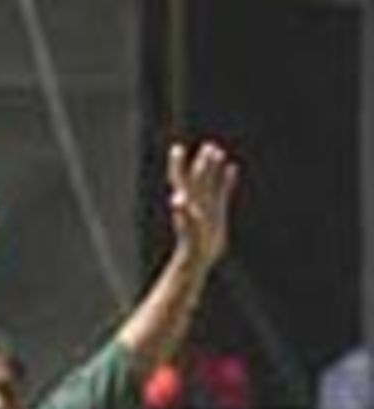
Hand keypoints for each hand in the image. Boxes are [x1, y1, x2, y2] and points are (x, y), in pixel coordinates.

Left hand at [167, 141, 238, 273]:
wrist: (198, 261)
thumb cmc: (190, 248)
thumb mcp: (188, 230)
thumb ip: (184, 215)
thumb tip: (177, 200)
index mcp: (186, 204)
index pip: (181, 180)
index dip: (178, 165)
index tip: (177, 149)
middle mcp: (195, 202)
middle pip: (197, 178)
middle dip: (202, 163)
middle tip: (208, 147)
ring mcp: (206, 207)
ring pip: (210, 183)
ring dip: (213, 168)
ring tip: (218, 152)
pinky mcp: (216, 214)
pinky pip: (222, 193)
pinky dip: (226, 181)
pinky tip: (232, 168)